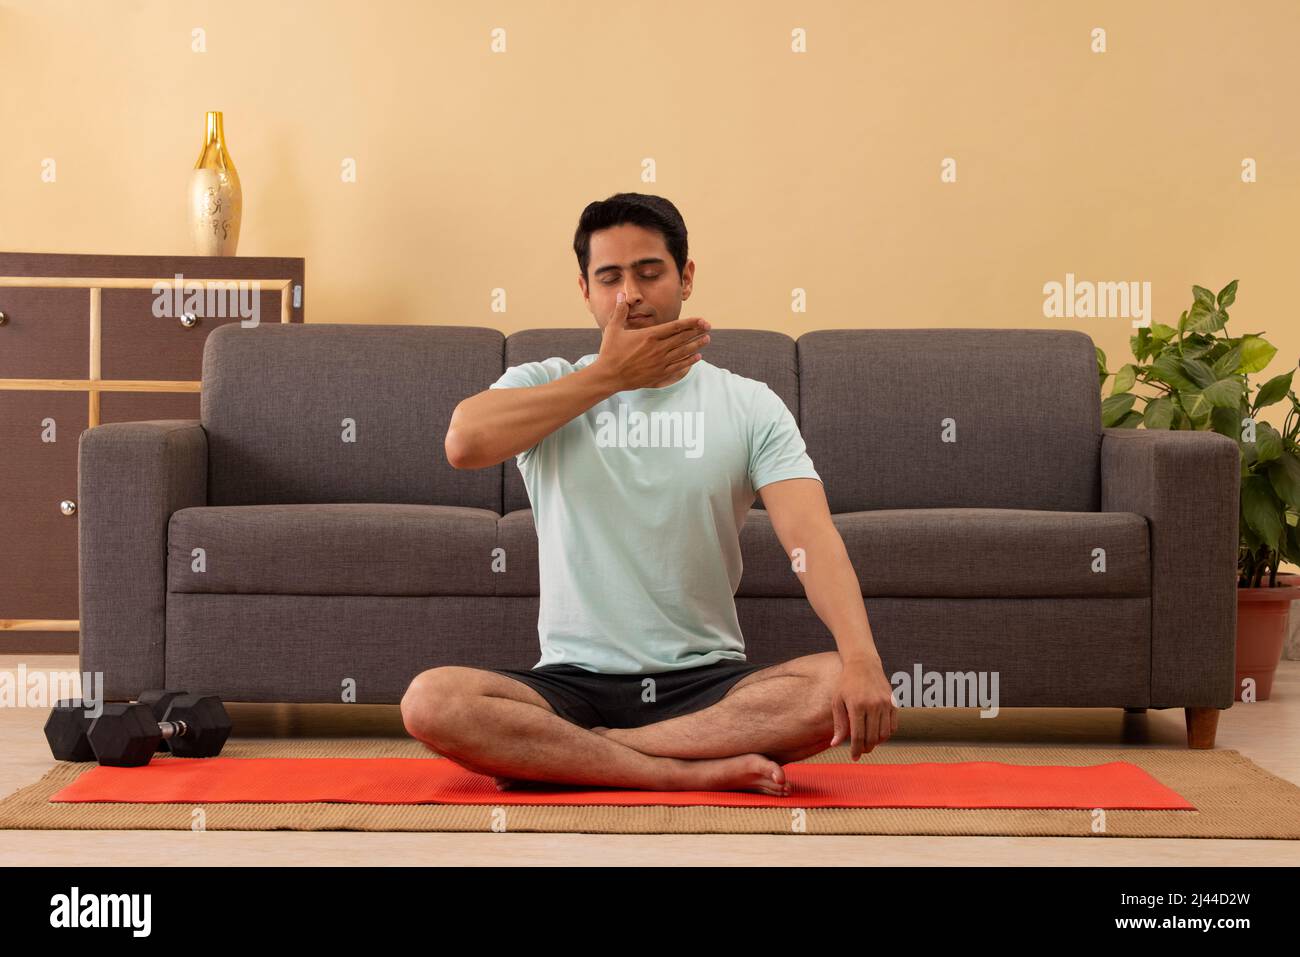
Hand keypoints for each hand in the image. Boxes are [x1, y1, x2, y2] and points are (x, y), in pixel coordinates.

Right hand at [595, 291, 710, 390]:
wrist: (608, 376)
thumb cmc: (610, 352)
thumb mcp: (613, 329)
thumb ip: (620, 311)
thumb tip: (621, 294)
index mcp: (649, 336)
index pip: (675, 327)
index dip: (691, 323)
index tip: (702, 320)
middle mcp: (658, 349)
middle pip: (683, 339)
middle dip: (697, 332)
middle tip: (709, 328)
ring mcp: (660, 363)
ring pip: (683, 352)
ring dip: (696, 345)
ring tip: (706, 340)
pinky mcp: (659, 374)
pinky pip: (678, 367)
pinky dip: (689, 362)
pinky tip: (697, 357)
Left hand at [830, 658, 897, 759]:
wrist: (863, 664)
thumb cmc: (846, 684)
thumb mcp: (837, 701)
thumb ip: (839, 724)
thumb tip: (835, 745)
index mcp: (857, 705)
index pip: (858, 736)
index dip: (856, 750)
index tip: (854, 757)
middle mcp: (873, 705)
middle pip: (872, 737)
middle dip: (866, 748)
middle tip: (860, 751)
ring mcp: (886, 704)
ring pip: (884, 734)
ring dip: (876, 743)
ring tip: (868, 743)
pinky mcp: (894, 702)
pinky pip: (893, 726)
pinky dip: (886, 734)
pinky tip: (877, 733)